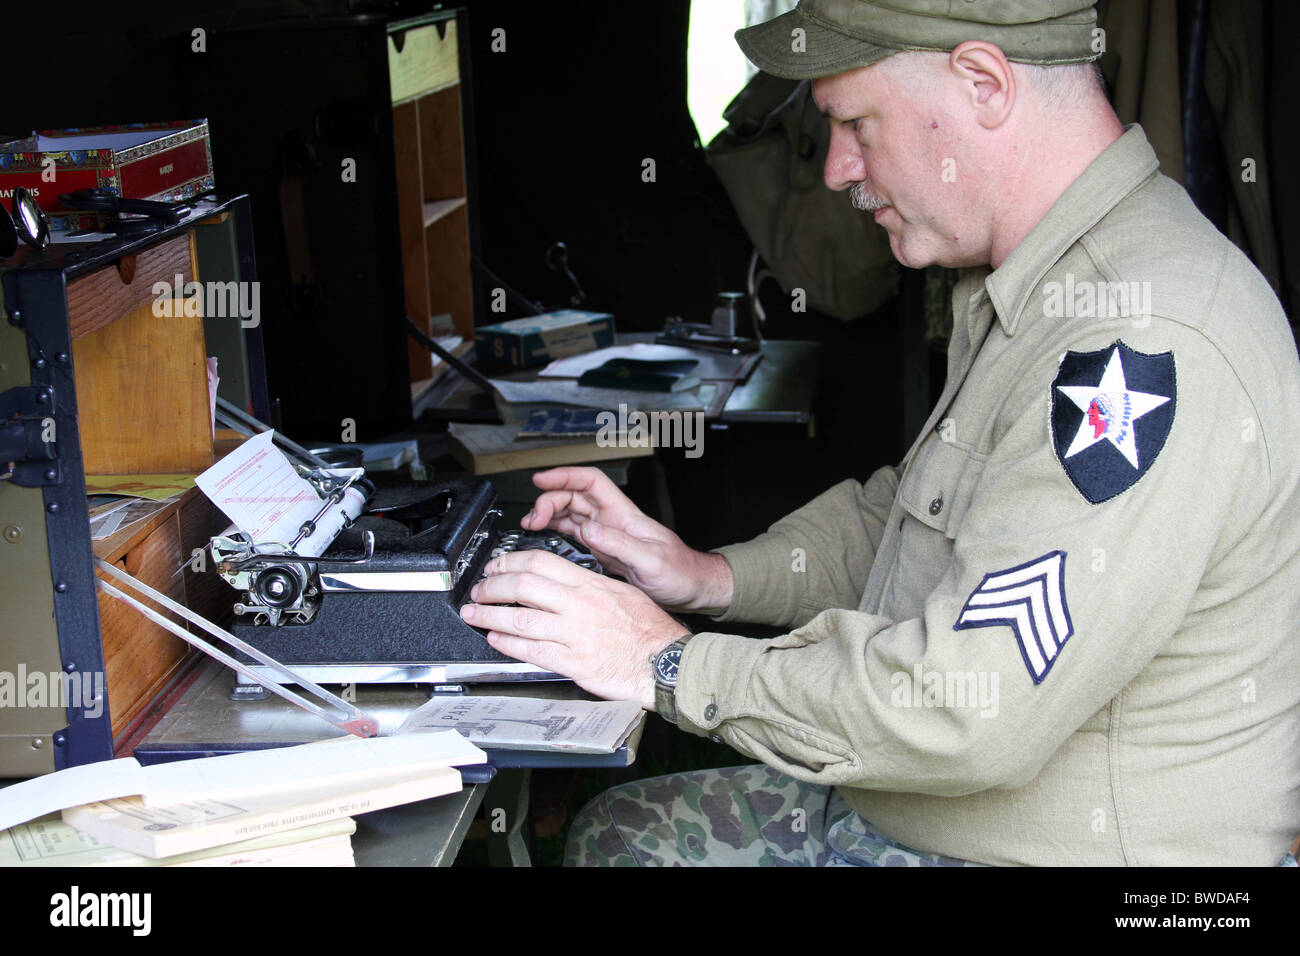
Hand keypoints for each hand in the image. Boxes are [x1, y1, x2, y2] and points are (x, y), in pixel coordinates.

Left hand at [459, 549, 684, 709]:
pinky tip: (496, 639)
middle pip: (523, 586)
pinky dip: (509, 644)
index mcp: (591, 585)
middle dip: (492, 586)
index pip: (540, 562)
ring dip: (490, 615)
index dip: (510, 561)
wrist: (664, 661)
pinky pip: (532, 651)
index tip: (497, 566)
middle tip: (480, 589)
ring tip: (475, 614)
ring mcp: (575, 635)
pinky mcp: (573, 662)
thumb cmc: (649, 630)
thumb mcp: (622, 592)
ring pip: (521, 619)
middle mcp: (579, 606)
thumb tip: (562, 581)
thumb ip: (590, 585)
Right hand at [521, 466, 732, 612]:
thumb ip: (620, 545)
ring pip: (570, 513)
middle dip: (549, 499)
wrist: (690, 589)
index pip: (590, 482)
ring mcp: (606, 533)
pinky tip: (543, 535)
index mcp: (624, 515)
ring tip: (531, 525)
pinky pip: (572, 532)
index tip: (541, 479)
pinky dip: (554, 530)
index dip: (565, 475)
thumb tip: (589, 530)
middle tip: (533, 519)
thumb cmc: (680, 573)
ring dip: (548, 514)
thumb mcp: (652, 561)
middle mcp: (613, 520)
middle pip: (574, 496)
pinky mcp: (603, 549)